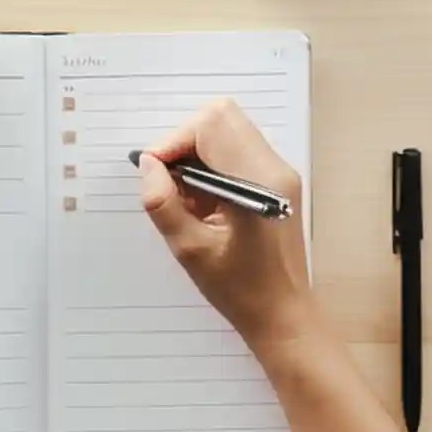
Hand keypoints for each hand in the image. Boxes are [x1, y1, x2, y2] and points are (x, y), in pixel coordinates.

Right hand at [138, 99, 311, 349]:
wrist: (283, 314)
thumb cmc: (240, 290)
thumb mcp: (190, 249)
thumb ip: (163, 202)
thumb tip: (147, 165)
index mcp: (258, 181)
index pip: (210, 125)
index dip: (173, 141)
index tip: (153, 172)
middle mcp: (273, 167)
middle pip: (221, 117)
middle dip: (184, 141)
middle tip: (168, 180)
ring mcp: (277, 171)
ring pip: (227, 130)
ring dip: (195, 153)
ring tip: (185, 197)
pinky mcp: (274, 180)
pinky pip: (234, 151)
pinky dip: (209, 165)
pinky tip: (201, 202)